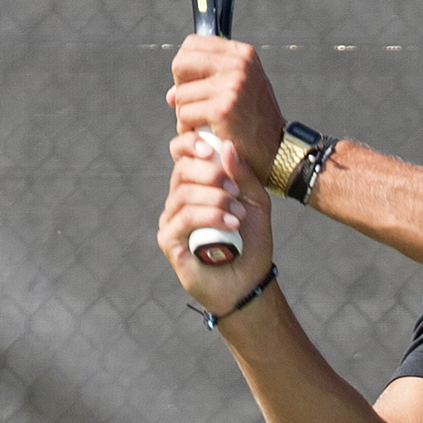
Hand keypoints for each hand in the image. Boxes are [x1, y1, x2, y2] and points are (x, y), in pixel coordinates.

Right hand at [158, 129, 275, 315]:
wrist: (249, 279)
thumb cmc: (251, 238)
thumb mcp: (254, 200)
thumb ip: (241, 173)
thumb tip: (225, 145)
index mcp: (197, 183)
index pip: (182, 153)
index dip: (191, 144)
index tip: (212, 148)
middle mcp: (179, 198)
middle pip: (182, 170)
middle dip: (211, 174)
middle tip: (236, 191)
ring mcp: (172, 219)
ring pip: (183, 194)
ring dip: (215, 199)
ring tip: (239, 214)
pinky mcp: (168, 240)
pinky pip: (184, 218)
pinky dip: (210, 216)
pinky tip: (231, 224)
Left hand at [167, 35, 286, 186]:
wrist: (275, 149)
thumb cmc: (253, 119)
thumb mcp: (239, 87)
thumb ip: (207, 80)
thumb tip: (171, 94)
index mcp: (242, 54)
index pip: (192, 44)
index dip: (187, 67)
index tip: (196, 84)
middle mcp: (239, 64)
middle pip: (181, 65)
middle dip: (182, 88)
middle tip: (198, 104)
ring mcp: (232, 86)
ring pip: (180, 95)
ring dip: (186, 113)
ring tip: (206, 122)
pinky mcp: (222, 110)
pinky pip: (184, 115)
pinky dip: (189, 128)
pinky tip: (204, 132)